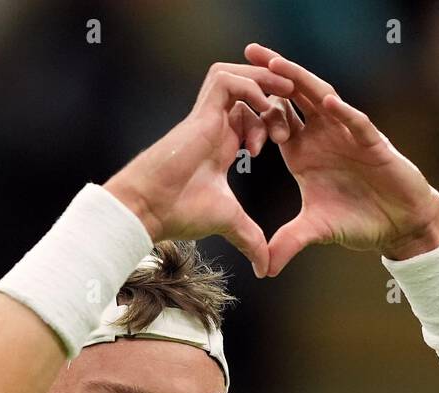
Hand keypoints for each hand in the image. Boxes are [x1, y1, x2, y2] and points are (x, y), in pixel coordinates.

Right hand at [103, 63, 293, 276]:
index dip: (273, 121)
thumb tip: (265, 269)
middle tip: (287, 129)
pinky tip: (264, 109)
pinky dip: (250, 87)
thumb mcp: (229, 223)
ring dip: (265, 86)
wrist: (151, 208)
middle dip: (275, 100)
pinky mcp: (200, 113)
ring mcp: (207, 117)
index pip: (253, 114)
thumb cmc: (180, 213)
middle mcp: (216, 126)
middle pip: (250, 91)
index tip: (285, 145)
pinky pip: (228, 81)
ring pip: (239, 77)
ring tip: (283, 104)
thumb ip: (250, 239)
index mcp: (223, 144)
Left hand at [243, 43, 438, 274]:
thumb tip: (263, 267)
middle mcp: (322, 137)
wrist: (399, 226)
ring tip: (277, 63)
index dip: (253, 107)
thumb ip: (287, 242)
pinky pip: (355, 122)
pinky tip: (325, 101)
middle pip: (293, 98)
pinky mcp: (372, 144)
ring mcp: (347, 136)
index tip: (227, 95)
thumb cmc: (360, 221)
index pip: (273, 121)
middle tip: (245, 54)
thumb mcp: (315, 231)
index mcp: (302, 153)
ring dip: (300, 80)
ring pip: (321, 99)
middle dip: (271, 76)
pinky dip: (341, 111)